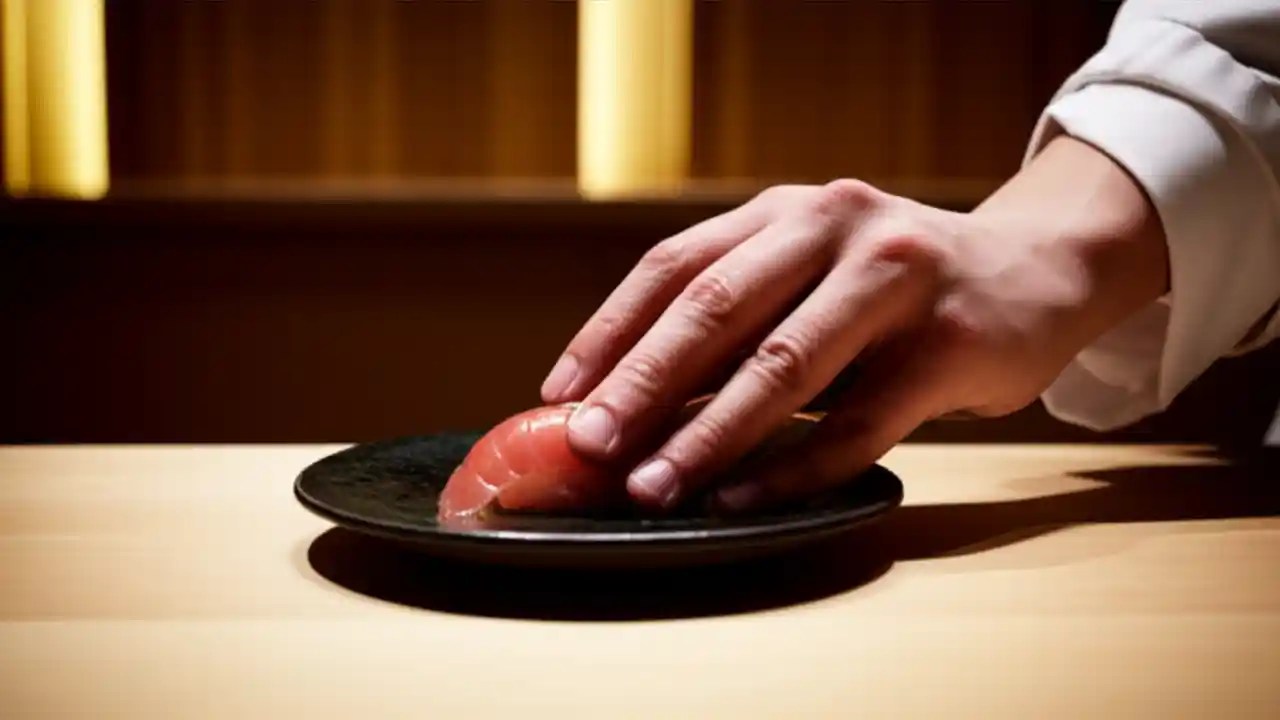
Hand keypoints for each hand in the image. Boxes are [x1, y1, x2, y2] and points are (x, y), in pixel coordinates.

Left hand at [540, 137, 1168, 511]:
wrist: (1034, 272)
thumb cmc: (893, 290)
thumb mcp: (809, 276)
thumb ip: (736, 321)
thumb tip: (628, 407)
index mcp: (784, 210)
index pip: (675, 266)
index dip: (610, 332)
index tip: (558, 395)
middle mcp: (834, 225)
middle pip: (717, 309)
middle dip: (642, 384)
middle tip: (587, 445)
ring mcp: (897, 278)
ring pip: (785, 366)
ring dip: (707, 436)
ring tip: (651, 487)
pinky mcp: (947, 344)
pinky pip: (856, 424)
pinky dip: (792, 469)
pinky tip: (740, 501)